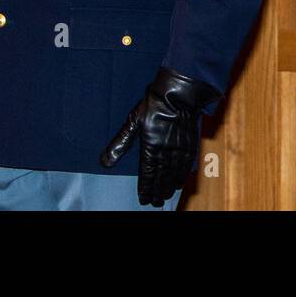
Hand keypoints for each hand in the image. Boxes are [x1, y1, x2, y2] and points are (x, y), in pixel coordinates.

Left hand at [100, 67, 221, 206]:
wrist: (179, 94)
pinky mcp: (190, 145)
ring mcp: (179, 149)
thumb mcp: (133, 121)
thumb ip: (120, 143)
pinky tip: (178, 183)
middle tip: (154, 202)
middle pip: (161, 178)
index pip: (147, 174)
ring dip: (168, 187)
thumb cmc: (154, 105)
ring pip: (173, 175)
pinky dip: (182, 177)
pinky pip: (186, 167)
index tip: (143, 199)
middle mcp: (166, 152)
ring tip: (165, 196)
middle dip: (157, 192)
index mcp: (150, 147)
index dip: (145, 188)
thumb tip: (105, 161)